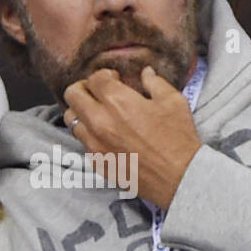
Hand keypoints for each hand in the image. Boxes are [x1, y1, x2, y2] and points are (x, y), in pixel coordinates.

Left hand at [63, 66, 200, 210]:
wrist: (179, 178)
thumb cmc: (178, 139)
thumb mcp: (173, 102)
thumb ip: (155, 83)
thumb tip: (146, 72)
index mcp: (118, 102)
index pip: (94, 78)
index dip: (105, 75)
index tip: (115, 80)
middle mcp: (100, 122)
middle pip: (72, 94)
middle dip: (84, 88)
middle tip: (99, 92)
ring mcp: (95, 144)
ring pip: (71, 119)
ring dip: (82, 111)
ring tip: (98, 113)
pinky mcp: (97, 162)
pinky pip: (82, 142)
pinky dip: (89, 134)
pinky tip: (106, 135)